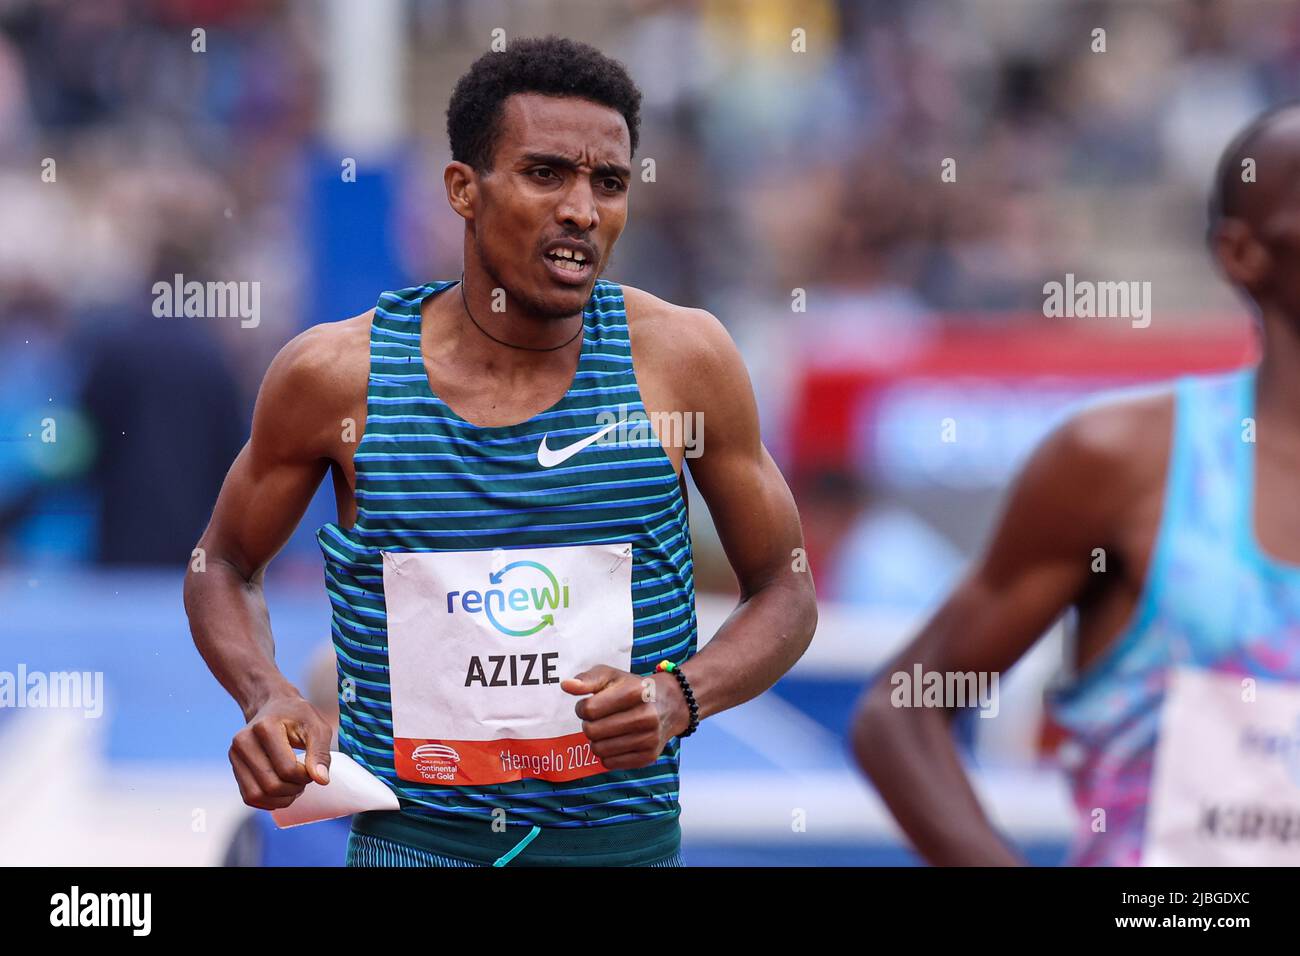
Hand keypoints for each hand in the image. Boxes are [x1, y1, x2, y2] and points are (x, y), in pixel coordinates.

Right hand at [229, 694, 332, 809]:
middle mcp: (243, 741)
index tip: (313, 769)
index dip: (305, 777)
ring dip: (281, 800)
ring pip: (257, 795)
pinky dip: (268, 802)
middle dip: (294, 790)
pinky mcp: (235, 767)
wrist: (273, 706)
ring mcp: (235, 755)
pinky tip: (282, 792)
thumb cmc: (298, 716)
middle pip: (271, 785)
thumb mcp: (317, 727)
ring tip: (294, 787)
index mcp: (264, 728)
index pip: (287, 769)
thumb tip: (322, 781)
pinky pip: (249, 797)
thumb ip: (321, 753)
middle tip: (305, 780)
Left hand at [561, 665, 688, 769]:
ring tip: (607, 730)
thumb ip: (587, 679)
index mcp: (635, 692)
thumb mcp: (611, 676)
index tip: (590, 705)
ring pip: (599, 750)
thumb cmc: (632, 689)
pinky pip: (609, 764)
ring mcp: (649, 739)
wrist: (669, 705)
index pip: (589, 709)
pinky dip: (607, 754)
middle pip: (592, 731)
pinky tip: (616, 741)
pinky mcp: (648, 757)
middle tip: (598, 719)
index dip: (582, 708)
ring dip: (596, 740)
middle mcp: (646, 716)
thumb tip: (566, 686)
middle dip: (589, 725)